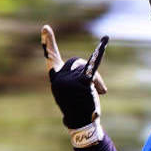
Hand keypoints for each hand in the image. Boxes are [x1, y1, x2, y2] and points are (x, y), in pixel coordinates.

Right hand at [42, 25, 108, 147]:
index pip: (51, 58)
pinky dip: (99, 53)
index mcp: (55, 78)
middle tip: (98, 88)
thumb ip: (75, 76)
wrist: (80, 122)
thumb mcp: (71, 89)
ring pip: (87, 67)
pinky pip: (93, 65)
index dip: (48, 43)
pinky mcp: (83, 83)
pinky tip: (104, 42)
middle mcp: (60, 77)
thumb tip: (90, 65)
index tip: (45, 28)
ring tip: (100, 92)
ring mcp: (71, 80)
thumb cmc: (77, 106)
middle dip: (88, 70)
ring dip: (97, 78)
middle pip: (77, 61)